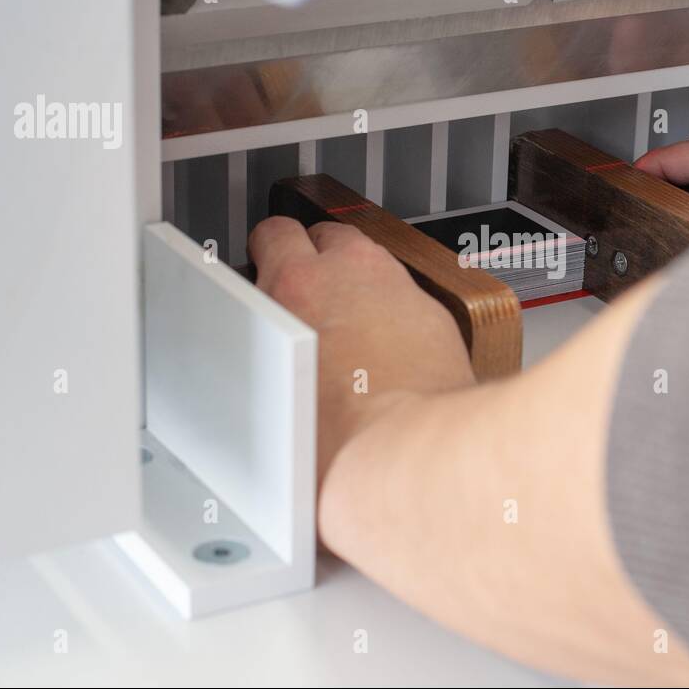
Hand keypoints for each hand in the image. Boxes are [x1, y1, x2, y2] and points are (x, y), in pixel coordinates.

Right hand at [248, 217, 475, 480]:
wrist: (403, 455)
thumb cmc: (330, 438)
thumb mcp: (260, 392)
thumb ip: (256, 353)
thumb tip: (252, 361)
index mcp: (295, 284)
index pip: (274, 233)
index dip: (270, 250)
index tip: (268, 265)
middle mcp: (352, 274)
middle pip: (328, 235)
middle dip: (317, 257)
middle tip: (310, 293)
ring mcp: (400, 289)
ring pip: (372, 262)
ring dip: (358, 283)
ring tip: (349, 326)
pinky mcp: (436, 315)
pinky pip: (408, 299)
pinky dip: (396, 315)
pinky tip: (388, 353)